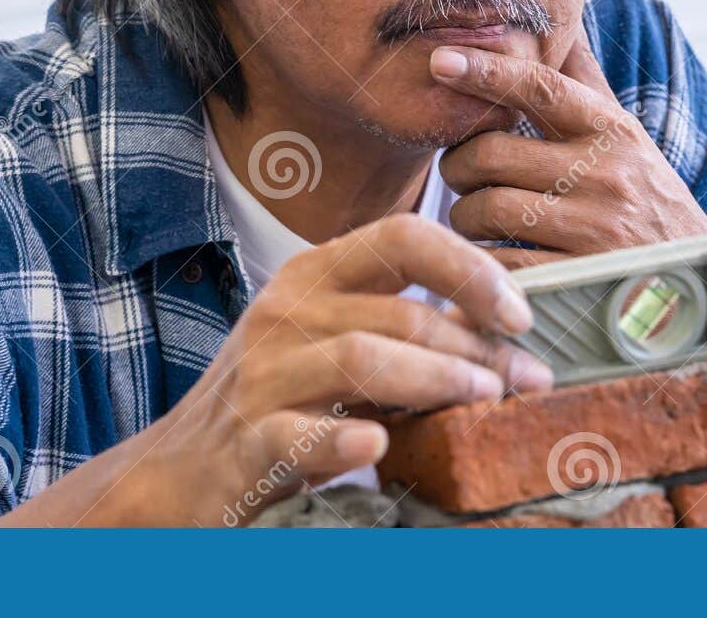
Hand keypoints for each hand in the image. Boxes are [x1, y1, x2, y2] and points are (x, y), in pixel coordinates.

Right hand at [0, 215, 550, 526]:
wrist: (180, 469)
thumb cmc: (279, 398)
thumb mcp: (335, 340)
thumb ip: (404, 323)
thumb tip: (508, 331)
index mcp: (316, 274)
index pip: (404, 236)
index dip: (471, 267)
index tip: (518, 314)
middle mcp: (287, 311)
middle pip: (399, 312)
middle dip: (476, 347)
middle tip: (525, 381)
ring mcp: (263, 375)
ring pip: (362, 360)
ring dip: (436, 381)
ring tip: (483, 404)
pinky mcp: (247, 440)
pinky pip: (297, 433)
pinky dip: (342, 437)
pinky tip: (378, 443)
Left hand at [432, 26, 706, 266]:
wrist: (695, 287)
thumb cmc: (648, 205)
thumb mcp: (628, 140)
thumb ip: (588, 83)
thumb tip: (565, 19)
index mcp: (612, 132)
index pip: (541, 87)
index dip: (486, 71)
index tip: (440, 60)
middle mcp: (606, 176)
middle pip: (491, 154)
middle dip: (458, 166)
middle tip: (460, 175)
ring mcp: (593, 231)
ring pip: (486, 209)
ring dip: (464, 216)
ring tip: (475, 219)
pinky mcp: (578, 280)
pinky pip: (500, 263)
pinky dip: (481, 260)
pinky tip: (489, 258)